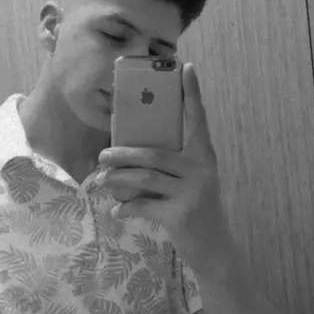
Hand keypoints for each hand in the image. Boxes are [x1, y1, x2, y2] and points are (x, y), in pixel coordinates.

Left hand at [97, 63, 230, 266]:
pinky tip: (116, 210)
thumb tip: (128, 157)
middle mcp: (201, 169)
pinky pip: (144, 205)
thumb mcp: (190, 182)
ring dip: (118, 180)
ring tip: (100, 182)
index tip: (187, 66)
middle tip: (102, 156)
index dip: (192, 93)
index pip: (198, 118)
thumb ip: (169, 167)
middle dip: (123, 154)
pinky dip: (126, 207)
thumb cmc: (195, 208)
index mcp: (204, 156)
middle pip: (155, 154)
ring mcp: (192, 192)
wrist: (213, 248)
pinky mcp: (181, 215)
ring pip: (145, 178)